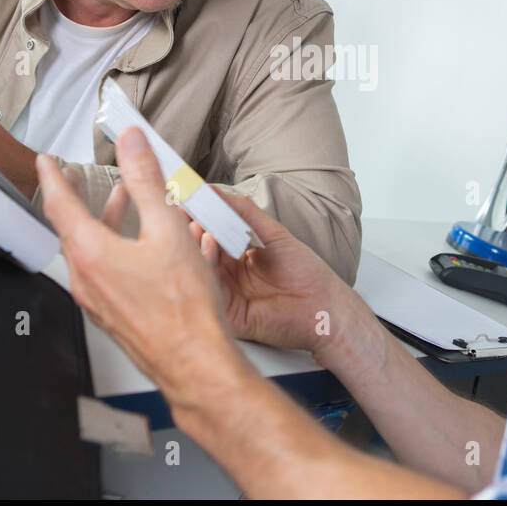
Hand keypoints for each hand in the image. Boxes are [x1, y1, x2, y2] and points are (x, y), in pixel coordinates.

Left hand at [37, 128, 247, 401]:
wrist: (194, 360)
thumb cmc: (183, 309)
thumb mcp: (168, 229)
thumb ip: (147, 181)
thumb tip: (132, 145)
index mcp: (92, 254)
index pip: (59, 205)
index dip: (51, 177)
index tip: (45, 161)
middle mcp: (86, 280)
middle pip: (70, 229)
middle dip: (71, 198)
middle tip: (68, 178)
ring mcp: (97, 301)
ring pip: (88, 251)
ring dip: (100, 222)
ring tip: (119, 202)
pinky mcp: (112, 315)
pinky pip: (102, 272)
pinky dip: (111, 248)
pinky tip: (137, 246)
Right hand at [188, 188, 355, 357]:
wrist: (325, 305)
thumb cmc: (306, 272)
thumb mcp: (271, 233)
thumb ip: (243, 212)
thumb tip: (213, 190)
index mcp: (234, 260)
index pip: (207, 236)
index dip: (196, 218)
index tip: (184, 197)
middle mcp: (226, 278)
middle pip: (199, 253)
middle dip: (190, 229)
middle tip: (181, 208)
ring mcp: (225, 296)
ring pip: (200, 270)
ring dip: (195, 244)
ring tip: (194, 222)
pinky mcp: (228, 315)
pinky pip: (211, 289)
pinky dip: (206, 264)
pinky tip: (209, 243)